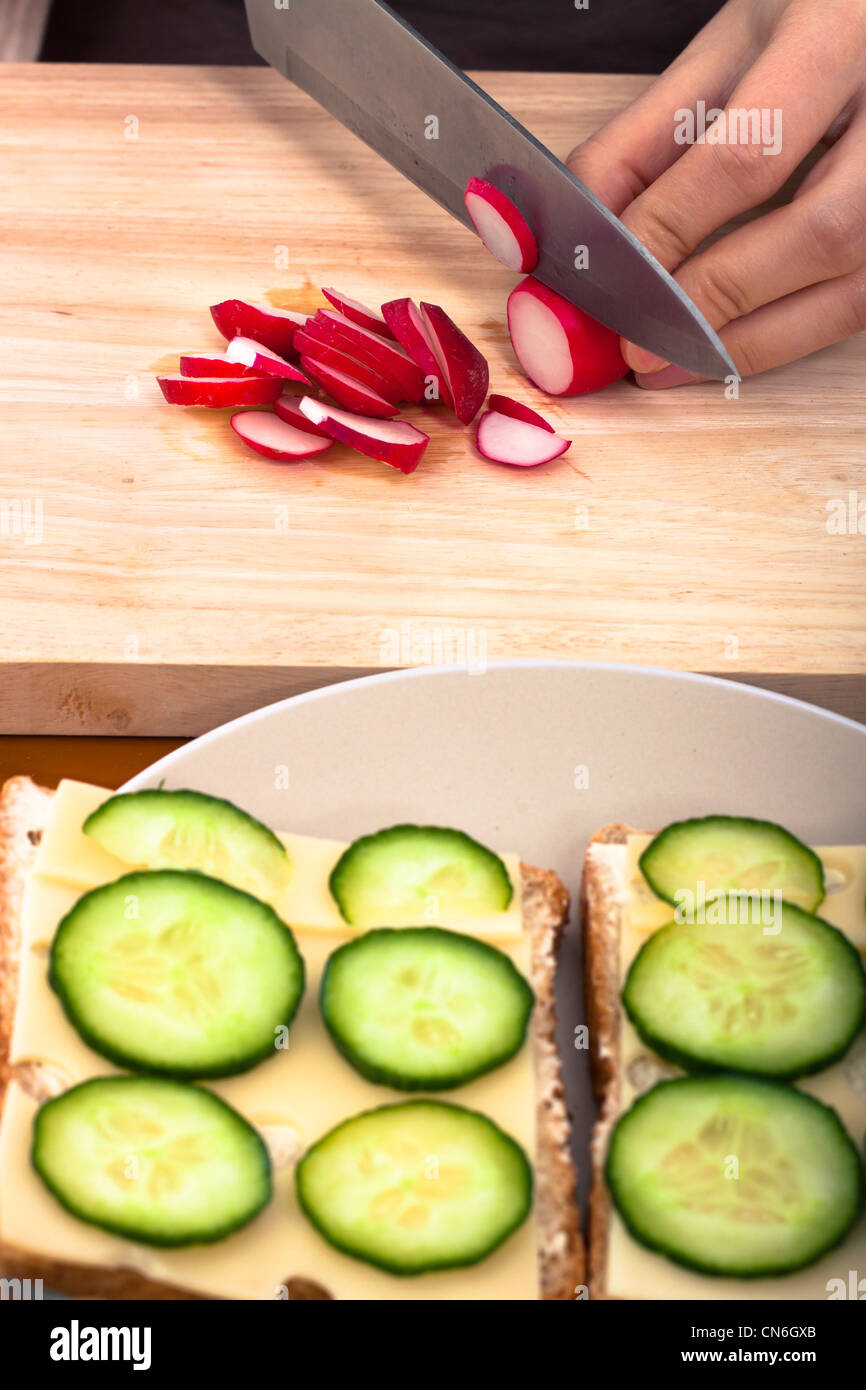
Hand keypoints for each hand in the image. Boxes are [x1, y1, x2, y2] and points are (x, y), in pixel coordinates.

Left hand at [567, 0, 865, 385]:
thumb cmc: (814, 23)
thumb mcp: (726, 51)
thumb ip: (647, 136)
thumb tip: (580, 236)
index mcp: (838, 34)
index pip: (751, 152)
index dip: (671, 227)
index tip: (611, 277)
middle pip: (821, 233)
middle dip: (716, 300)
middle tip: (639, 346)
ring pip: (853, 290)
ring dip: (752, 344)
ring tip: (671, 364)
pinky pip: (861, 304)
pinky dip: (787, 336)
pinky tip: (730, 347)